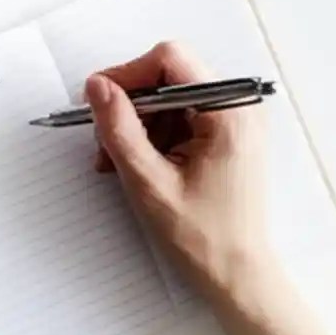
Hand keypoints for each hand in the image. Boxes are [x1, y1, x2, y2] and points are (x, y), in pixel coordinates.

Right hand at [86, 42, 272, 307]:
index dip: (128, 74)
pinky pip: (180, 117)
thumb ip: (119, 128)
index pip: (170, 60)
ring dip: (137, 123)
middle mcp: (238, 106)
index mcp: (229, 112)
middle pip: (168, 76)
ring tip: (116, 162)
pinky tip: (136, 163)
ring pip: (169, 97)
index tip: (99, 100)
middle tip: (103, 142)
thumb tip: (96, 86)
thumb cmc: (201, 237)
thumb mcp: (148, 181)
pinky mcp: (225, 135)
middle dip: (130, 105)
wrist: (236, 274)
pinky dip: (153, 135)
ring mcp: (234, 120)